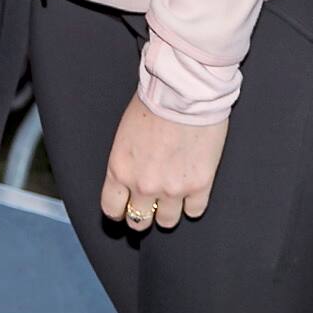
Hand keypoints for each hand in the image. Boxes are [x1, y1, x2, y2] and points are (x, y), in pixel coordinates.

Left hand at [99, 97, 226, 235]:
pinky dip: (194, 203)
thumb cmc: (155, 102)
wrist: (186, 91)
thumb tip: (133, 176)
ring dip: (170, 211)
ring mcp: (173, 188)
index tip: (125, 208)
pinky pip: (195, 211)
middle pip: (139, 221)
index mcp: (120, 170)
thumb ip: (128, 161)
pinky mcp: (199, 184)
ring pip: (168, 221)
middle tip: (152, 204)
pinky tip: (193, 190)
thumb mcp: (126, 133)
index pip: (112, 209)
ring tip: (175, 195)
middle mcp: (143, 185)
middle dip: (144, 214)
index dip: (119, 211)